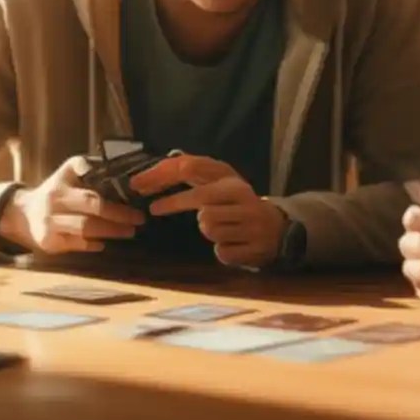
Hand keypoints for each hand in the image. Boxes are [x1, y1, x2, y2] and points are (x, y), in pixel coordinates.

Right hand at [0, 156, 146, 254]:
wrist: (23, 214)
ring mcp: (49, 223)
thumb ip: (85, 167)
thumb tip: (116, 166)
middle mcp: (54, 201)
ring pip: (85, 229)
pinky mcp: (48, 242)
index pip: (87, 185)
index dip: (108, 193)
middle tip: (139, 219)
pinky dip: (93, 245)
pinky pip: (76, 244)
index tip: (132, 195)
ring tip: (130, 232)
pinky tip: (105, 243)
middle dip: (118, 215)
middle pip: (91, 208)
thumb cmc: (55, 191)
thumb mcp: (66, 174)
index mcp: (61, 182)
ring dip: (111, 231)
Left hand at [129, 153, 285, 268]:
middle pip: (201, 199)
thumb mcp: (219, 186)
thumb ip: (194, 177)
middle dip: (175, 203)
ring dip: (208, 231)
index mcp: (231, 179)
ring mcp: (251, 221)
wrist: (279, 230)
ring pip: (209, 227)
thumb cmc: (238, 208)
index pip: (193, 168)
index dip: (164, 176)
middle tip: (154, 209)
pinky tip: (233, 244)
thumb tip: (151, 178)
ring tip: (221, 229)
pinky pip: (221, 252)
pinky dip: (222, 251)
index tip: (141, 186)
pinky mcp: (254, 246)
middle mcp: (242, 195)